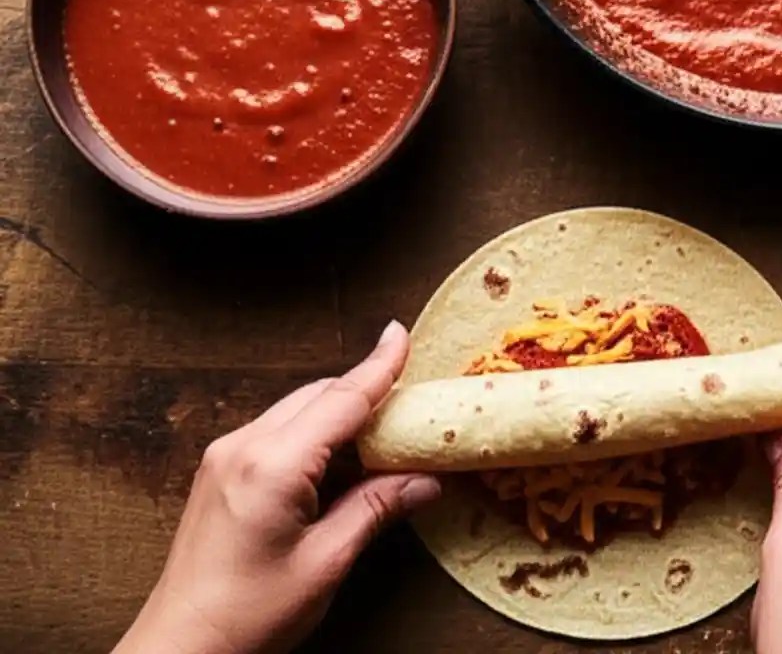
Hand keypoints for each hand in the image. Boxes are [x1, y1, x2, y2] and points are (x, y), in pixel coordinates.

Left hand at [115, 321, 439, 653]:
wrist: (182, 647)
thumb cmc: (248, 615)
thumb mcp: (325, 562)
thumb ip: (374, 509)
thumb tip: (424, 480)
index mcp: (271, 466)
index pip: (340, 401)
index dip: (377, 368)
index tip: (402, 334)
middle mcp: (243, 448)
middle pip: (319, 397)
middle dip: (366, 391)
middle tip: (412, 399)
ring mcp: (225, 457)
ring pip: (298, 411)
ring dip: (341, 413)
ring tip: (386, 432)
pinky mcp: (220, 471)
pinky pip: (278, 431)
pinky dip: (316, 433)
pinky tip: (342, 457)